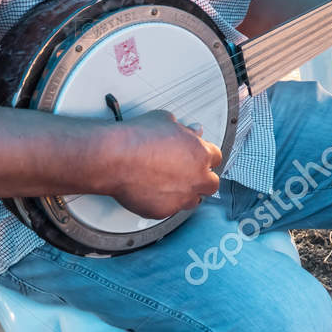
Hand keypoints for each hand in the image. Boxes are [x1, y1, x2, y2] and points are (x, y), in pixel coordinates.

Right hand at [98, 110, 223, 217]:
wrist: (114, 158)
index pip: (216, 158)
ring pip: (194, 201)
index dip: (206, 157)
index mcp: (200, 154)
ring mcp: (181, 197)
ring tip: (171, 186)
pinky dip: (165, 203)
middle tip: (188, 174)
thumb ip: (185, 129)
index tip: (198, 158)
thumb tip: (193, 130)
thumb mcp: (166, 121)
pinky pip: (170, 210)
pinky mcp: (164, 211)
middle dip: (202, 179)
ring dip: (187, 194)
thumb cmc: (137, 137)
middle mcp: (196, 178)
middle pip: (212, 184)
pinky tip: (154, 193)